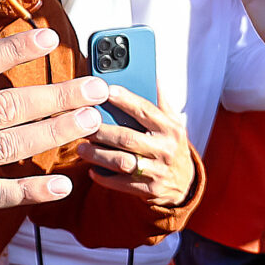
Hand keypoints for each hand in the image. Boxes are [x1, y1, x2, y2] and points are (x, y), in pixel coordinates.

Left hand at [77, 89, 196, 206]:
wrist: (184, 186)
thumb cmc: (172, 148)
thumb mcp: (174, 123)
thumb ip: (161, 101)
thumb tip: (152, 74)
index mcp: (170, 129)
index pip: (145, 111)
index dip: (124, 100)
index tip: (105, 90)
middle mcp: (165, 149)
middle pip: (127, 138)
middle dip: (102, 130)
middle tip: (82, 123)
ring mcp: (156, 171)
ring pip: (121, 162)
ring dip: (98, 155)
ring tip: (80, 147)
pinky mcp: (148, 190)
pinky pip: (121, 184)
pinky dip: (104, 177)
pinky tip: (91, 169)